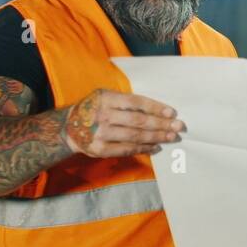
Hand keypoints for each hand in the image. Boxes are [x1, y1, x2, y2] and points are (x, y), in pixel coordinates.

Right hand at [63, 88, 185, 157]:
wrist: (68, 127)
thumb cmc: (95, 109)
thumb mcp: (105, 97)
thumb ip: (126, 101)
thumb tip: (158, 110)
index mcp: (106, 98)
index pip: (136, 102)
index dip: (155, 107)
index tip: (172, 112)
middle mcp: (103, 115)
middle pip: (138, 121)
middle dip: (161, 124)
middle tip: (178, 126)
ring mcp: (101, 134)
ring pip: (134, 136)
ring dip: (156, 137)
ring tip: (171, 137)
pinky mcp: (100, 149)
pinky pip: (127, 149)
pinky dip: (143, 149)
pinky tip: (156, 147)